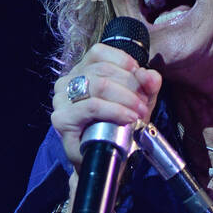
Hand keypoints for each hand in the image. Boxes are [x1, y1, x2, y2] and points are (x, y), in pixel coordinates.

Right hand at [52, 43, 162, 171]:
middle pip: (103, 70)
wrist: (105, 160)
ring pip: (99, 85)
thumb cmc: (117, 128)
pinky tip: (128, 118)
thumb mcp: (137, 101)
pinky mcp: (62, 119)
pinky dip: (114, 111)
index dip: (125, 63)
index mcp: (81, 71)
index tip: (142, 82)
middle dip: (130, 86)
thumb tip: (150, 75)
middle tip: (143, 104)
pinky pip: (92, 106)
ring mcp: (61, 100)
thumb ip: (146, 85)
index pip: (100, 52)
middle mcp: (67, 81)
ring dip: (125, 98)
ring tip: (138, 112)